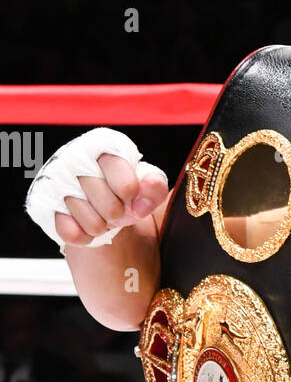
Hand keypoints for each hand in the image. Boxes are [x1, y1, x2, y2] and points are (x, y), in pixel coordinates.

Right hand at [25, 127, 168, 251]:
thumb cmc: (121, 187)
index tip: (130, 194)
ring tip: (99, 213)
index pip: (128, 186)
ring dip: (101, 226)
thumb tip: (143, 201)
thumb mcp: (146, 183)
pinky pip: (71, 233)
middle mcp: (75, 156)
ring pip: (92, 223)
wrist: (94, 198)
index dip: (132, 198)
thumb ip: (154, 187)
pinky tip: (84, 224)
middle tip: (115, 207)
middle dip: (118, 215)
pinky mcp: (44, 202)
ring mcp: (55, 180)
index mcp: (104, 145)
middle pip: (111, 209)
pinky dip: (84, 236)